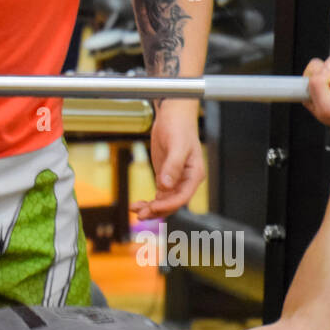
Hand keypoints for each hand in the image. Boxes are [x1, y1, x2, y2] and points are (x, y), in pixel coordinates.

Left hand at [134, 100, 204, 220]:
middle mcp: (186, 180)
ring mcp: (175, 179)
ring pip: (165, 201)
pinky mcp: (165, 176)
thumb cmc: (179, 126)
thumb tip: (166, 186)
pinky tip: (138, 204)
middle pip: (173, 202)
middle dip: (157, 210)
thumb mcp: (177, 145)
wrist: (173, 115)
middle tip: (140, 214)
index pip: (182, 197)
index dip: (167, 205)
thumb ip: (173, 166)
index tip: (153, 208)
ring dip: (151, 208)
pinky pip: (159, 194)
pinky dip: (150, 201)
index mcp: (194, 174)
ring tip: (135, 210)